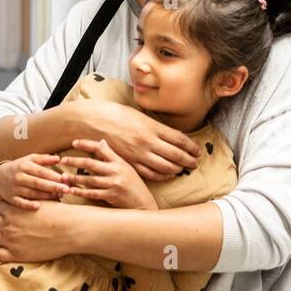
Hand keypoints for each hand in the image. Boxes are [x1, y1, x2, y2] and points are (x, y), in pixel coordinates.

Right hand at [0, 154, 68, 209]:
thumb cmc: (19, 167)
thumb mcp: (29, 159)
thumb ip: (44, 159)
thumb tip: (59, 158)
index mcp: (25, 166)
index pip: (41, 171)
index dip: (53, 176)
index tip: (65, 179)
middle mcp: (19, 177)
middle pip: (38, 183)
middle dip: (53, 187)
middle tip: (66, 189)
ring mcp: (14, 188)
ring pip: (32, 193)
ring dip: (46, 196)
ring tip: (59, 196)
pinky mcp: (11, 198)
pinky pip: (20, 203)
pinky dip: (28, 205)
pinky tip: (38, 206)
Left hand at [0, 198, 82, 262]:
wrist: (69, 229)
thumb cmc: (58, 213)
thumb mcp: (41, 200)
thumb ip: (29, 198)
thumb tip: (28, 190)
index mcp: (13, 209)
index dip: (0, 208)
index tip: (2, 209)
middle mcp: (7, 223)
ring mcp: (9, 239)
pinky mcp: (14, 254)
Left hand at [58, 139, 157, 210]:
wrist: (144, 204)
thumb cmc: (134, 185)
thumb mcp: (126, 167)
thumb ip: (112, 156)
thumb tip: (101, 141)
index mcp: (119, 162)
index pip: (101, 148)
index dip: (86, 144)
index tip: (73, 142)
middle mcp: (116, 171)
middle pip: (91, 163)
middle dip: (75, 160)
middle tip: (62, 159)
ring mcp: (114, 184)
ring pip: (89, 179)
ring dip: (74, 178)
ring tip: (63, 177)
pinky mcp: (111, 196)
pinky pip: (92, 193)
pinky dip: (80, 191)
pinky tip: (71, 190)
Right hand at [75, 99, 201, 181]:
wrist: (93, 121)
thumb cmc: (116, 114)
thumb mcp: (140, 115)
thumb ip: (155, 126)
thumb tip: (171, 135)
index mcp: (152, 126)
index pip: (180, 140)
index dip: (192, 148)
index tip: (197, 151)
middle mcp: (148, 141)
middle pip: (177, 155)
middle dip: (189, 161)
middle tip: (195, 163)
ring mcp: (139, 154)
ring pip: (166, 167)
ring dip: (178, 170)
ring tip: (183, 169)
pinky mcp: (130, 163)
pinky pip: (151, 174)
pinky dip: (162, 176)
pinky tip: (167, 174)